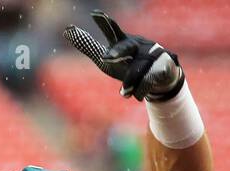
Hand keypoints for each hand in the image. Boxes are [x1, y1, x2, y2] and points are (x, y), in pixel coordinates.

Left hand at [64, 11, 184, 101]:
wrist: (160, 75)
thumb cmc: (127, 64)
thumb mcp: (106, 57)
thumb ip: (87, 45)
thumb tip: (66, 30)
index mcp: (123, 41)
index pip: (112, 31)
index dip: (104, 23)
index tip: (95, 15)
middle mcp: (137, 45)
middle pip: (125, 48)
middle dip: (116, 52)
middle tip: (105, 58)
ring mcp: (151, 54)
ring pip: (135, 72)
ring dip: (128, 84)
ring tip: (123, 93)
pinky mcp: (163, 65)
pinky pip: (146, 83)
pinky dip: (138, 92)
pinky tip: (135, 95)